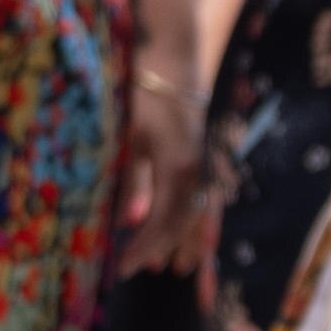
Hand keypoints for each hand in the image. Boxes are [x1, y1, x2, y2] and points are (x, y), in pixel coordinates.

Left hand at [112, 68, 207, 275]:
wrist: (169, 59)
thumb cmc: (139, 93)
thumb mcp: (127, 136)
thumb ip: (132, 180)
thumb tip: (131, 221)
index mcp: (179, 167)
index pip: (165, 221)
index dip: (146, 247)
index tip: (124, 267)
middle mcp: (199, 169)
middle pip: (187, 221)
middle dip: (168, 248)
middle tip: (149, 271)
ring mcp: (206, 161)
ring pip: (203, 211)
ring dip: (192, 239)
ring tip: (182, 266)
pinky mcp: (204, 154)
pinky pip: (206, 195)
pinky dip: (200, 219)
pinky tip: (199, 233)